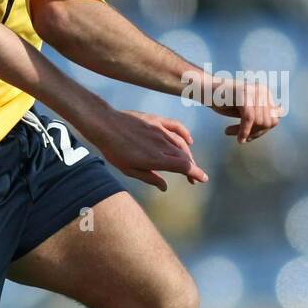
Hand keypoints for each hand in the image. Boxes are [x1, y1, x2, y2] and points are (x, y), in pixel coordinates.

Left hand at [94, 110, 208, 191]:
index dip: (196, 173)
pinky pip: (176, 127)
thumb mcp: (129, 169)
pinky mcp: (157, 121)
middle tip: (192, 178)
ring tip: (189, 164)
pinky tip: (189, 141)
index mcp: (156, 159)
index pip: (184, 166)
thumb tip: (164, 187)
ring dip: (188, 155)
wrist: (105, 125)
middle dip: (191, 168)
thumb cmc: (114, 150)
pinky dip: (185, 134)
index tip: (202, 179)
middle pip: (184, 157)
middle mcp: (162, 145)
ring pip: (181, 144)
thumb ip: (149, 178)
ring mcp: (160, 131)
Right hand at [208, 75, 282, 142]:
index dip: (262, 131)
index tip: (248, 137)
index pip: (274, 119)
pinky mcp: (244, 95)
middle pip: (268, 122)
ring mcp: (254, 92)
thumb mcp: (245, 108)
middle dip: (255, 133)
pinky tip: (238, 138)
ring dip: (247, 133)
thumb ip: (260, 114)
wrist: (206, 89)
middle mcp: (263, 91)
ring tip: (230, 133)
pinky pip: (249, 119)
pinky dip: (244, 131)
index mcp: (265, 94)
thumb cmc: (224, 100)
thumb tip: (277, 121)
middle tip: (240, 138)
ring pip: (260, 122)